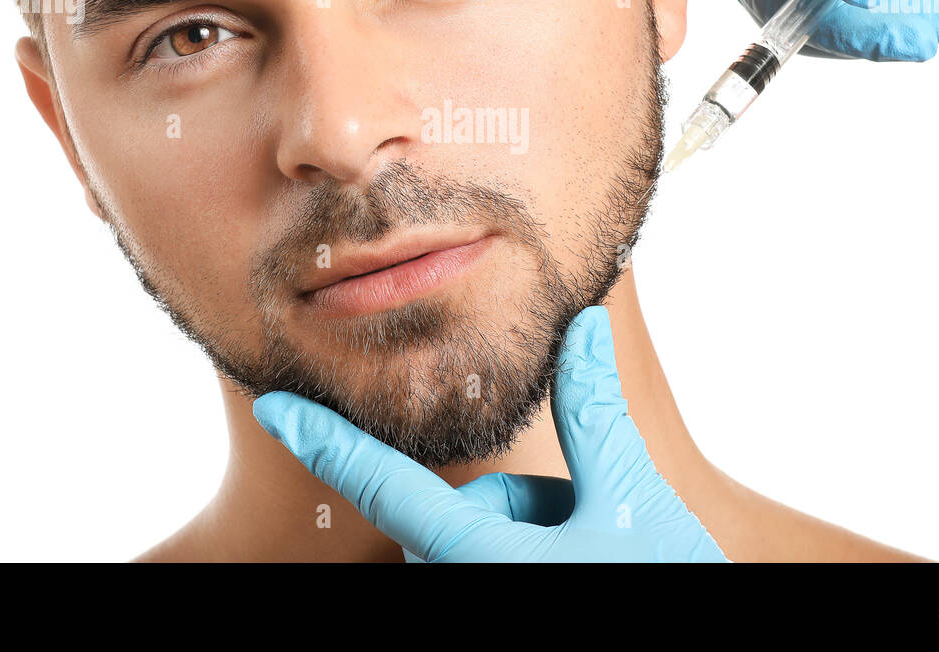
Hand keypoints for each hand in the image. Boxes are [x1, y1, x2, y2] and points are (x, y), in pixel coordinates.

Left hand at [252, 305, 727, 561]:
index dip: (326, 441)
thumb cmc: (665, 589)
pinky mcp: (493, 612)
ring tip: (599, 555)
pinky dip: (533, 555)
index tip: (273, 408)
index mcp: (486, 560)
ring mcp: (475, 605)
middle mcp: (465, 589)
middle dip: (519, 504)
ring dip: (529, 534)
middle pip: (459, 515)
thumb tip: (583, 326)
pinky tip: (588, 566)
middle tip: (595, 527)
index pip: (386, 485)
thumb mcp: (635, 506)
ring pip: (479, 543)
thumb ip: (596, 417)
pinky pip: (490, 566)